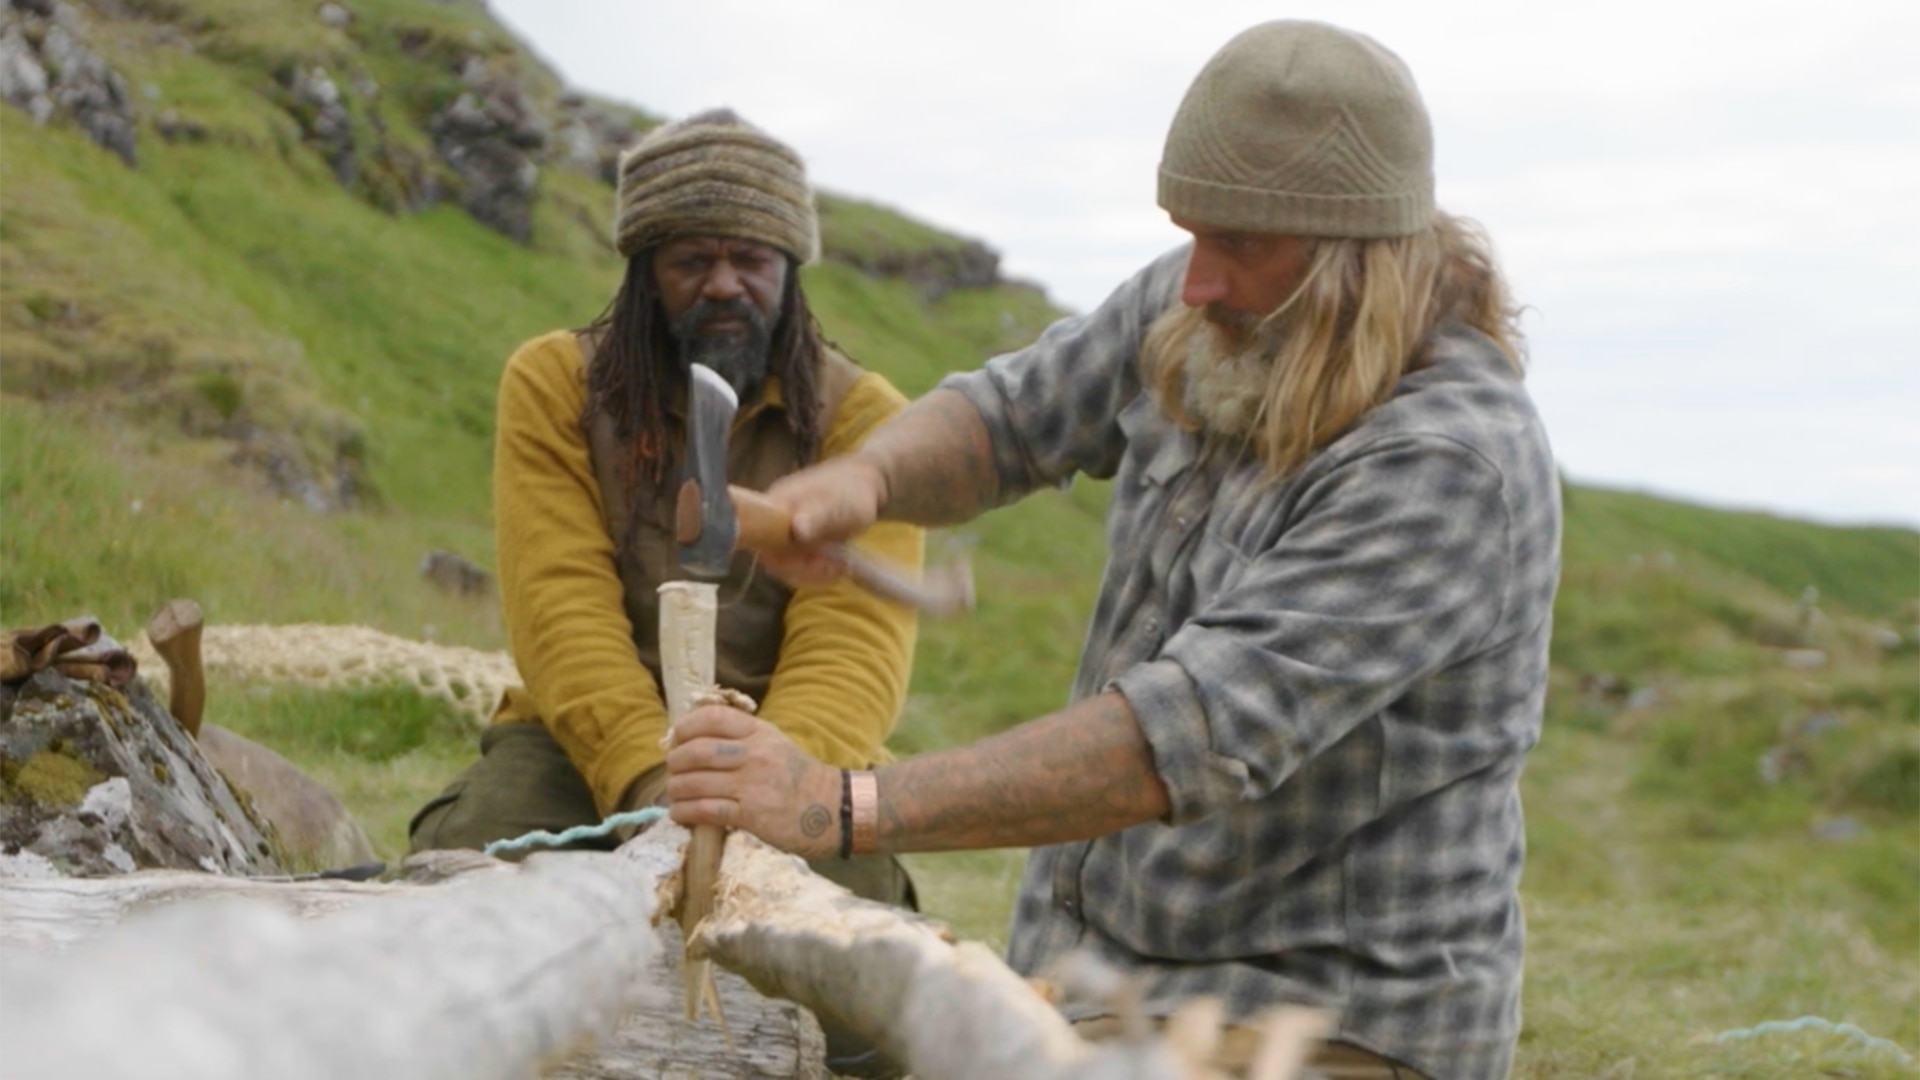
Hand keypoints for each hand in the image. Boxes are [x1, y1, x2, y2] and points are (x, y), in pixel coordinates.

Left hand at [666, 704, 844, 860]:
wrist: (832, 809)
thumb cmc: (796, 777)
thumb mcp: (773, 743)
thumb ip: (739, 737)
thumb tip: (690, 739)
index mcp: (759, 732)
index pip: (712, 718)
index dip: (685, 727)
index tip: (676, 739)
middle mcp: (755, 754)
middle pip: (697, 751)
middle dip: (675, 762)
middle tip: (673, 770)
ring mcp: (753, 785)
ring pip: (695, 782)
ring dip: (676, 789)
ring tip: (675, 794)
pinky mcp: (751, 815)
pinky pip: (705, 810)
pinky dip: (685, 812)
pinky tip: (681, 813)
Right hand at [755, 454, 888, 586]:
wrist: (866, 486)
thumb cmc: (851, 491)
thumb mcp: (839, 504)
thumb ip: (818, 515)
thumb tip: (796, 530)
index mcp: (776, 503)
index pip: (757, 536)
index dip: (777, 555)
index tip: (808, 559)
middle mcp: (773, 519)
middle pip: (770, 555)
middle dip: (800, 569)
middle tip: (831, 567)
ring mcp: (785, 532)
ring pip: (784, 564)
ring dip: (811, 573)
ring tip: (839, 567)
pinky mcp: (797, 544)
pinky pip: (797, 564)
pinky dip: (816, 571)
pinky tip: (837, 567)